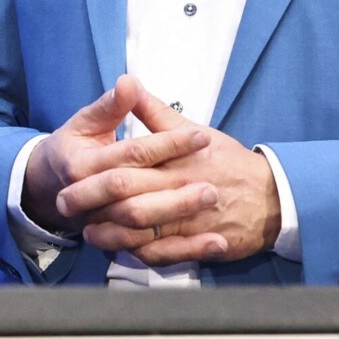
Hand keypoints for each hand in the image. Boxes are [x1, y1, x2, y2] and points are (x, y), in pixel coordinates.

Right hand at [24, 75, 214, 240]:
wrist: (52, 189)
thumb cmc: (75, 149)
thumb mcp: (87, 123)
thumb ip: (111, 105)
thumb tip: (129, 81)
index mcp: (81, 165)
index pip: (131, 154)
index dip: (167, 144)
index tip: (201, 137)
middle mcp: (87, 199)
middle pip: (133, 192)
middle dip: (175, 185)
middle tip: (214, 178)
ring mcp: (101, 225)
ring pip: (140, 225)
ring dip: (178, 214)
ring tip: (214, 201)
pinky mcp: (118, 245)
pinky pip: (152, 255)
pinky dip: (186, 251)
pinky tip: (217, 243)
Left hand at [77, 95, 280, 265]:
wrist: (274, 196)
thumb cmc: (230, 161)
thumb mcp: (197, 132)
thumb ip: (158, 114)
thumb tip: (129, 84)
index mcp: (179, 161)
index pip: (130, 165)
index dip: (97, 173)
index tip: (68, 175)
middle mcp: (183, 192)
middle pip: (130, 202)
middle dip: (93, 205)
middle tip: (64, 206)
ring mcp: (190, 222)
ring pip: (141, 232)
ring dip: (110, 234)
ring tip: (88, 232)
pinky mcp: (198, 244)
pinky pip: (161, 254)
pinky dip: (137, 253)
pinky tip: (119, 249)